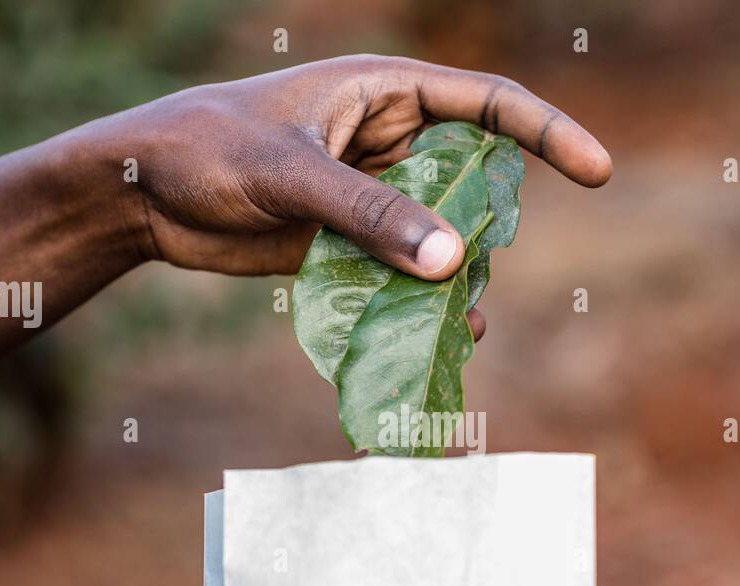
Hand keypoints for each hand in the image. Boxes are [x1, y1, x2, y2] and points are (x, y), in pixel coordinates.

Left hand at [98, 55, 611, 313]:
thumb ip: (370, 215)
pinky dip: (420, 301)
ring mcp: (368, 195)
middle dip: (492, 226)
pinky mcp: (344, 242)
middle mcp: (387, 142)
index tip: (598, 173)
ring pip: (438, 235)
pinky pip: (400, 271)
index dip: (548, 133)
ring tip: (462, 324)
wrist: (141, 193)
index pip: (487, 103)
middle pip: (471, 181)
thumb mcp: (292, 175)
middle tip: (484, 271)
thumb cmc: (206, 150)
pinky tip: (438, 337)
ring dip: (457, 277)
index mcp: (384, 92)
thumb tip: (453, 262)